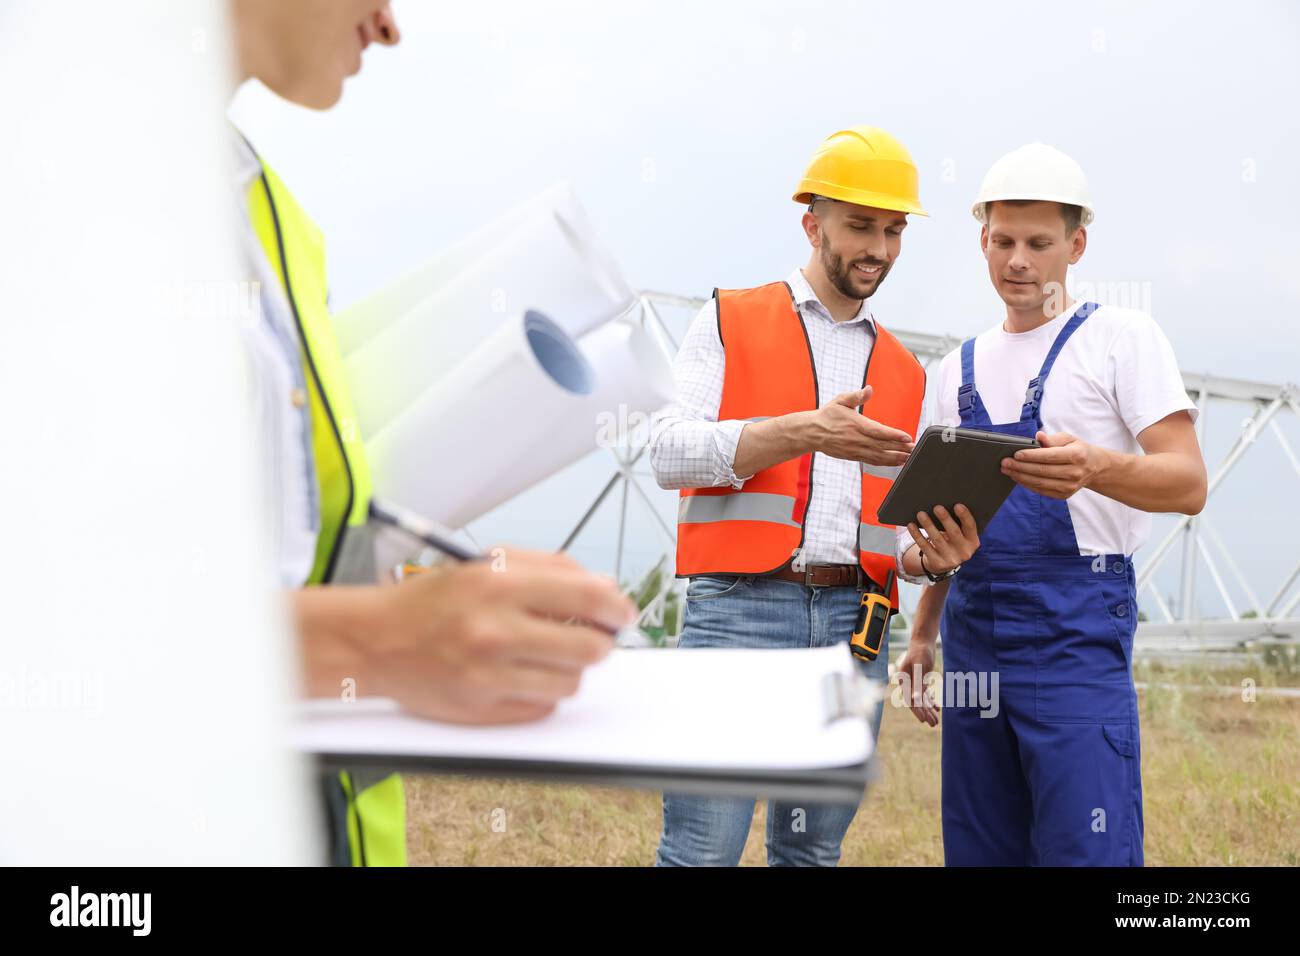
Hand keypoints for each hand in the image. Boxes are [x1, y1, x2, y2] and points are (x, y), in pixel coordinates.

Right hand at [361, 548, 634, 723]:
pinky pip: (542, 707)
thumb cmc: (435, 600)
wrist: (375, 640)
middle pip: (589, 648)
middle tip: (594, 637)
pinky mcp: (481, 709)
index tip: (623, 613)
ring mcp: (488, 674)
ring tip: (548, 655)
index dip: (617, 607)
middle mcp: (495, 630)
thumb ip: (549, 568)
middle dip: (601, 642)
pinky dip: (543, 692)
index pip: (587, 599)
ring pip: (570, 682)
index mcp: (498, 584)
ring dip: (570, 669)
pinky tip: (523, 674)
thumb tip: (604, 590)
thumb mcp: (487, 563)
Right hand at [803, 385, 914, 466]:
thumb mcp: (840, 400)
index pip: (878, 431)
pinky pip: (872, 461)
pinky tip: (896, 462)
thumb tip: (869, 389)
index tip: (907, 437)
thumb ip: (856, 396)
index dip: (894, 435)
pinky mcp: (853, 456)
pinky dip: (885, 463)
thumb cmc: (827, 415)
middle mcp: (856, 439)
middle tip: (914, 449)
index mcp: (856, 424)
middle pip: (882, 445)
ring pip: (879, 456)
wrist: (812, 432)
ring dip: (895, 458)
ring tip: (909, 458)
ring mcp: (855, 450)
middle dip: (900, 448)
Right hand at [894, 640, 938, 726]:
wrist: (923, 641)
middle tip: (934, 724)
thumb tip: (916, 700)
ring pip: (921, 699)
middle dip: (925, 713)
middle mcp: (908, 683)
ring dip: (929, 710)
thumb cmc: (920, 652)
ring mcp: (914, 682)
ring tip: (936, 721)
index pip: (910, 699)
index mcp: (904, 680)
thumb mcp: (919, 667)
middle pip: (916, 702)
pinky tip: (938, 708)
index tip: (924, 720)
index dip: (917, 710)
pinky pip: (925, 694)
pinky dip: (931, 701)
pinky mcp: (921, 680)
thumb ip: (917, 683)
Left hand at [906, 504, 979, 574]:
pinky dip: (917, 535)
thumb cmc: (952, 541)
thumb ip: (958, 524)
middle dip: (945, 519)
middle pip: (954, 532)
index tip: (957, 505)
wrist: (945, 565)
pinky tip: (912, 525)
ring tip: (921, 514)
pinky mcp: (937, 563)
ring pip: (937, 539)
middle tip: (937, 507)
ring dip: (928, 525)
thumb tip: (943, 506)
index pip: (970, 526)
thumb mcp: (961, 536)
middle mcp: (964, 552)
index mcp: (973, 541)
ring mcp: (951, 559)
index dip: (965, 516)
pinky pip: (925, 546)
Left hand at [1001, 430, 1109, 498]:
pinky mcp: (1064, 495)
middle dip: (1020, 467)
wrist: (1094, 467)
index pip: (1050, 456)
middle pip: (1042, 471)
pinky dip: (1027, 484)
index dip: (1031, 456)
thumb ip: (1053, 438)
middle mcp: (1075, 472)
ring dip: (1020, 477)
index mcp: (1077, 455)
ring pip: (1040, 483)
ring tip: (1007, 470)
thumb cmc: (1077, 449)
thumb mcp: (1069, 439)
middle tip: (1005, 462)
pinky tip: (1017, 477)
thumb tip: (1039, 436)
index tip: (1016, 454)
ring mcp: (1070, 486)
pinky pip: (1042, 490)